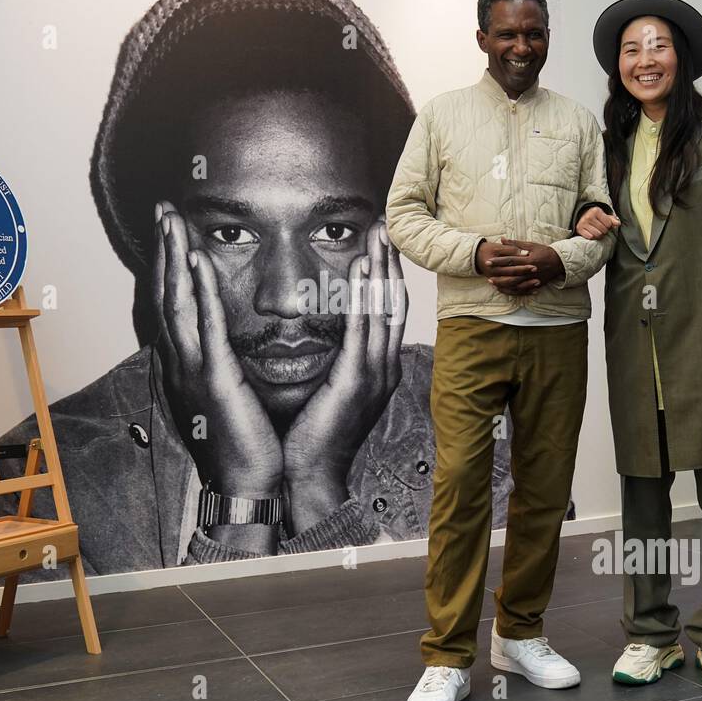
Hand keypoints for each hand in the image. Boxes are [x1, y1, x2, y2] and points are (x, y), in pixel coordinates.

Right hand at [153, 201, 283, 498]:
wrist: (249, 483)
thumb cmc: (247, 443)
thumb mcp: (230, 395)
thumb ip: (223, 364)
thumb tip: (227, 343)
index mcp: (187, 365)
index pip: (174, 305)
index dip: (170, 266)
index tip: (173, 231)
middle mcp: (181, 362)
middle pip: (167, 294)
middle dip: (164, 249)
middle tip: (163, 209)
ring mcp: (193, 369)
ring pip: (177, 301)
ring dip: (174, 257)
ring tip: (172, 220)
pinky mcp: (214, 377)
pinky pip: (205, 325)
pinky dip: (198, 290)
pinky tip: (195, 260)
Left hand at [282, 220, 406, 535]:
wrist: (308, 476)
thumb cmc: (310, 437)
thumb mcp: (328, 391)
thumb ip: (334, 361)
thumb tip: (324, 334)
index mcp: (377, 371)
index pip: (386, 313)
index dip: (386, 276)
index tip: (380, 244)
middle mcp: (383, 368)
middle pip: (393, 303)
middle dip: (390, 262)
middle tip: (385, 224)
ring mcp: (374, 374)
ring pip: (384, 309)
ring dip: (381, 268)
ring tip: (378, 234)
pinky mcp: (356, 381)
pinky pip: (364, 329)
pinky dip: (365, 296)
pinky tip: (363, 268)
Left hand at [479, 237, 563, 292]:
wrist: (560, 262)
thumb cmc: (545, 251)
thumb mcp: (531, 245)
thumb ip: (516, 243)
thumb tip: (502, 239)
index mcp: (529, 259)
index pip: (510, 261)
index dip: (498, 261)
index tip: (488, 261)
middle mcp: (530, 271)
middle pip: (511, 273)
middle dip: (498, 273)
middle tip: (487, 272)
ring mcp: (532, 279)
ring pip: (515, 284)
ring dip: (502, 283)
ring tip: (491, 282)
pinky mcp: (534, 285)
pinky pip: (521, 290)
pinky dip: (511, 290)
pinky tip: (502, 289)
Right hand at [575, 207, 621, 239]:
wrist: (581, 216)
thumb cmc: (595, 217)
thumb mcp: (604, 215)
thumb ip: (612, 220)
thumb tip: (618, 224)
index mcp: (596, 211)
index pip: (608, 224)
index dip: (608, 226)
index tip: (605, 224)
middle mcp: (589, 216)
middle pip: (603, 230)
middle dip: (604, 231)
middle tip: (601, 228)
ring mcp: (583, 223)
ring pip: (597, 234)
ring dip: (599, 235)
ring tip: (597, 231)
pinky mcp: (579, 229)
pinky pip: (590, 237)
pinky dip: (592, 237)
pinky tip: (592, 233)